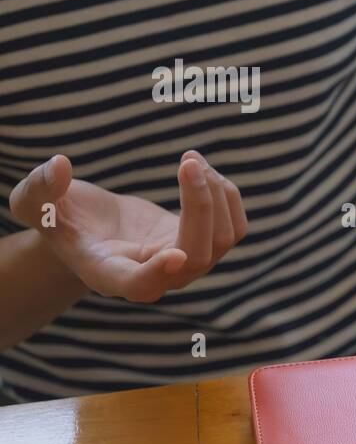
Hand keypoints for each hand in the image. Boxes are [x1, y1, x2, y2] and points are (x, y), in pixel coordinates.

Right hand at [9, 151, 246, 302]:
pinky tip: (203, 169)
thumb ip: (39, 190)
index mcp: (110, 274)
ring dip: (217, 193)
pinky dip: (226, 194)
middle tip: (187, 161)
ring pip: (223, 239)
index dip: (158, 273)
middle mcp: (154, 276)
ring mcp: (183, 264)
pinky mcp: (200, 243)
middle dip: (199, 205)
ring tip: (190, 158)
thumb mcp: (35, 204)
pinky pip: (232, 227)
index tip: (174, 254)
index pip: (142, 285)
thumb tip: (59, 167)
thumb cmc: (58, 217)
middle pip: (197, 255)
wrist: (87, 226)